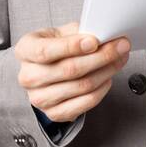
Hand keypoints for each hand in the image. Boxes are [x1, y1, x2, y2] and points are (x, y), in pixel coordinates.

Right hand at [15, 21, 130, 122]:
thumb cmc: (54, 47)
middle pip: (69, 70)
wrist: (44, 70)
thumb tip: (104, 33)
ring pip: (81, 86)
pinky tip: (108, 77)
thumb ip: (78, 32)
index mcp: (25, 50)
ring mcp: (39, 98)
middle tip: (120, 47)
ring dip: (106, 71)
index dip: (72, 46)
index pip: (46, 50)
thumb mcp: (59, 32)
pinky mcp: (54, 113)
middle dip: (101, 57)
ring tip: (119, 59)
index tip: (95, 41)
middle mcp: (28, 77)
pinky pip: (85, 103)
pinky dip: (102, 89)